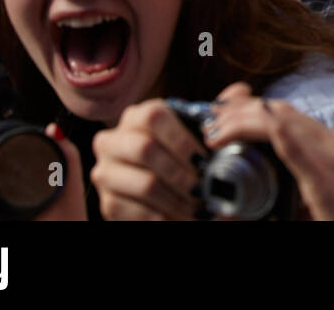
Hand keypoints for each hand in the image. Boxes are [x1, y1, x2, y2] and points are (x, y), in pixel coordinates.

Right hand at [90, 99, 207, 220]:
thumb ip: (206, 123)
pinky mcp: (107, 202)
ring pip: (144, 184)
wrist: (160, 189)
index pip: (153, 116)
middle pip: (144, 148)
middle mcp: (112, 141)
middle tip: (201, 188)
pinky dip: (163, 217)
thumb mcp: (191, 137)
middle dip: (180, 172)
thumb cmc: (180, 159)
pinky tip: (180, 217)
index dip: (181, 138)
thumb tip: (228, 116)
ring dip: (177, 199)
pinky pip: (135, 211)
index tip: (203, 160)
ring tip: (197, 207)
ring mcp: (105, 172)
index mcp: (135, 117)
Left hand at [205, 82, 333, 219]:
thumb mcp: (321, 201)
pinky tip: (231, 133)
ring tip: (214, 129)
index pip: (291, 114)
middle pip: (282, 110)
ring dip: (240, 118)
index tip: (228, 110)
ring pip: (280, 119)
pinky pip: (288, 143)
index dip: (256, 106)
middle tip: (212, 118)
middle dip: (242, 108)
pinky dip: (256, 130)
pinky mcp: (325, 178)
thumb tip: (236, 208)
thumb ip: (289, 195)